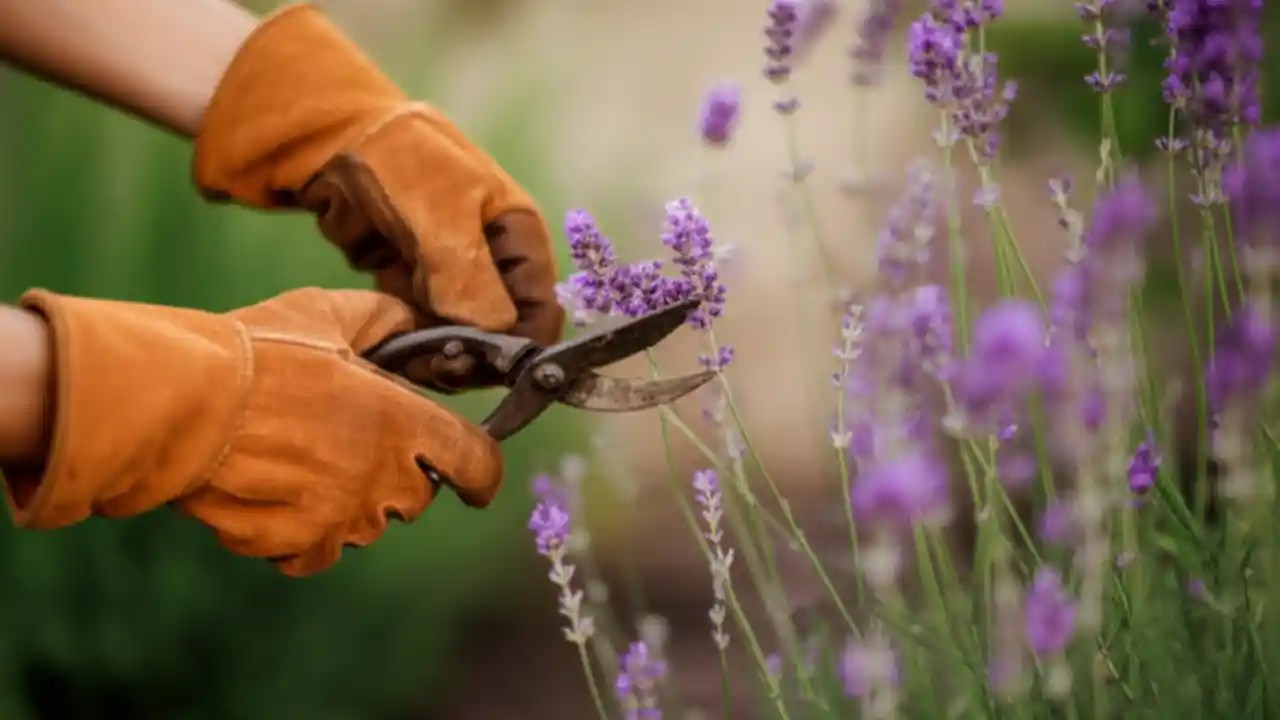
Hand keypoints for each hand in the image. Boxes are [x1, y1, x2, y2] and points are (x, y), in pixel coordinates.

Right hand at [3, 287, 501, 576]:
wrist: (179, 404)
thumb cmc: (254, 353)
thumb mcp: (326, 314)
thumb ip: (384, 320)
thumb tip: (414, 323)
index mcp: (401, 421)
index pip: (476, 463)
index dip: (481, 473)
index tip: (475, 480)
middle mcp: (381, 477)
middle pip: (416, 496)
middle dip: (396, 475)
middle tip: (349, 444)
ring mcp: (339, 517)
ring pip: (366, 525)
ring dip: (348, 503)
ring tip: (300, 464)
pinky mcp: (294, 544)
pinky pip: (317, 552)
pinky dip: (303, 535)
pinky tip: (275, 499)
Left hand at [192, 4, 562, 389]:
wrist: (329, 140)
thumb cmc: (400, 164)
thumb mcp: (443, 217)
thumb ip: (470, 281)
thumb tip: (494, 339)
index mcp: (517, 237)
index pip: (540, 309)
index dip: (522, 348)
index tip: (485, 369)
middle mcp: (492, 263)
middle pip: (500, 334)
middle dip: (473, 359)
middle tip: (438, 369)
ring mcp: (450, 277)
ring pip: (458, 340)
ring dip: (438, 359)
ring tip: (411, 364)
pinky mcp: (411, 287)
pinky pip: (420, 331)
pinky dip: (410, 347)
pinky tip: (393, 357)